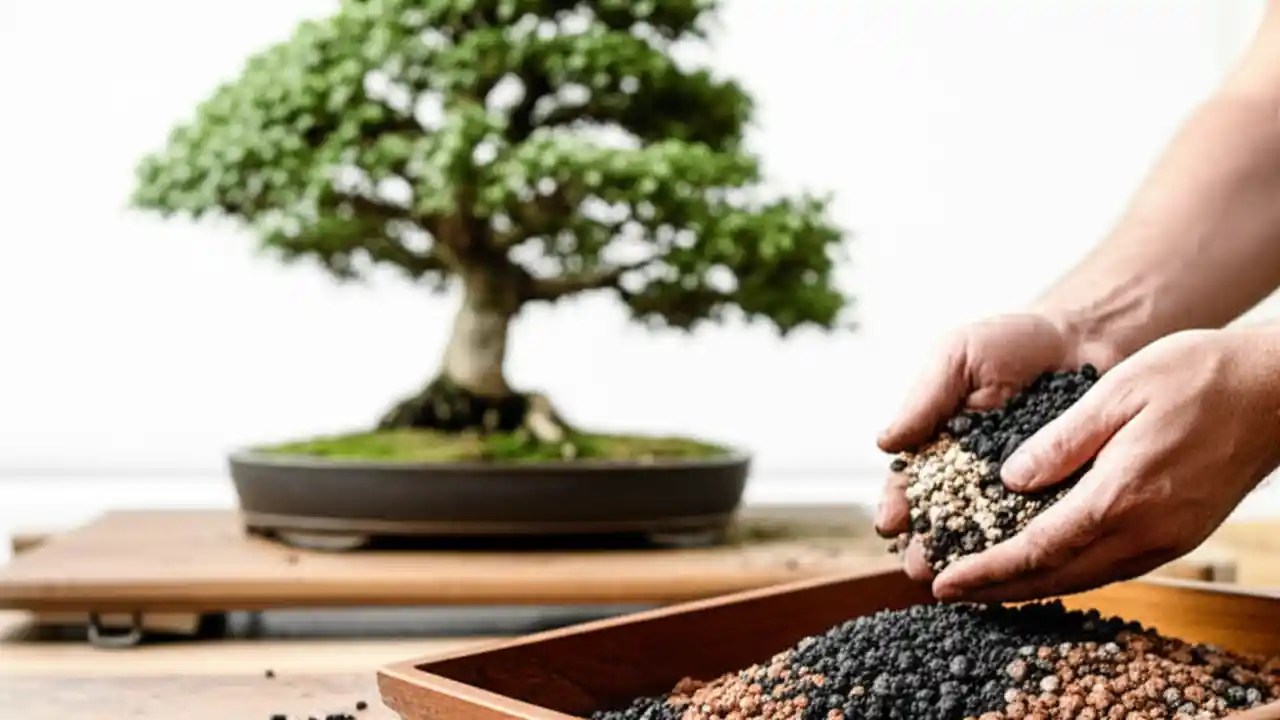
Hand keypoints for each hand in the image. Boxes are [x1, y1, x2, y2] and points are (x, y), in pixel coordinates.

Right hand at [875, 313, 1103, 578]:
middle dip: (928, 546)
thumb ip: (924, 398)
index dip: (898, 504)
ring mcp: (1017, 493)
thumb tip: (885, 442)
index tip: (890, 523)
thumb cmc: (1012, 342)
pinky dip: (1028, 548)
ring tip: (961, 579)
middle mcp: (973, 477)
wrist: (1086, 338)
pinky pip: (1042, 528)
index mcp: (939, 447)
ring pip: (989, 534)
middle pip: (944, 520)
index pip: (910, 483)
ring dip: (972, 559)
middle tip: (920, 568)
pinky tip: (1019, 568)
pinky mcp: (1061, 499)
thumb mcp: (957, 356)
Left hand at [933, 327, 1279, 602]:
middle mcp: (1146, 531)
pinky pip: (1113, 567)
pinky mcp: (1180, 536)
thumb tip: (1009, 480)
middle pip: (1057, 579)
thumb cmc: (1197, 376)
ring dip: (1031, 588)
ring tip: (984, 587)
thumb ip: (1061, 442)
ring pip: (1086, 579)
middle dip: (997, 592)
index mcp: (1122, 495)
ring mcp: (1168, 540)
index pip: (1038, 550)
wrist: (1277, 390)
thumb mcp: (1116, 392)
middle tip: (948, 594)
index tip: (944, 582)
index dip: (987, 571)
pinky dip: (1069, 573)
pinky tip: (1044, 566)